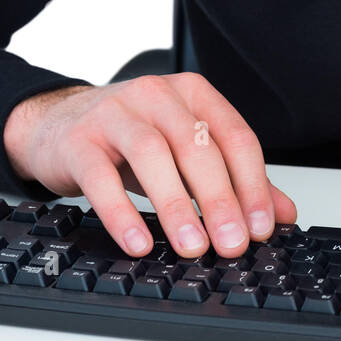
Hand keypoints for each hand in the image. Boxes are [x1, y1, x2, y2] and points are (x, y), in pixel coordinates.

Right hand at [2, 73, 296, 261]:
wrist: (57, 123)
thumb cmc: (129, 138)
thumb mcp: (184, 151)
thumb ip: (235, 178)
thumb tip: (283, 214)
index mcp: (193, 94)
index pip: (234, 136)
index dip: (253, 184)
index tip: (263, 227)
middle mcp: (156, 96)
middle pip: (197, 145)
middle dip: (220, 198)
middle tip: (232, 243)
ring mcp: (115, 114)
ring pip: (152, 155)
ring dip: (176, 205)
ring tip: (192, 245)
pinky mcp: (79, 141)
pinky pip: (100, 178)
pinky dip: (121, 213)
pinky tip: (138, 242)